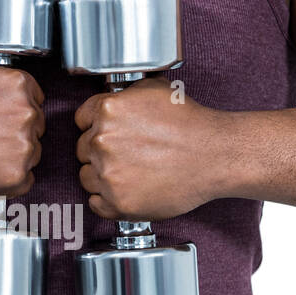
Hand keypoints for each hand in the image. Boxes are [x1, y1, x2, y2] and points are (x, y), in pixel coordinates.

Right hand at [0, 61, 44, 199]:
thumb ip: (0, 80)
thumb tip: (11, 91)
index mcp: (18, 86)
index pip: (36, 99)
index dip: (19, 109)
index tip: (6, 118)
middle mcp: (26, 114)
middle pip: (36, 126)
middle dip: (17, 131)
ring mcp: (24, 147)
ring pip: (33, 153)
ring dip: (15, 155)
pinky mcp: (16, 175)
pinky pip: (27, 180)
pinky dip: (11, 179)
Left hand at [75, 78, 223, 220]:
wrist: (214, 155)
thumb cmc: (191, 124)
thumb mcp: (155, 90)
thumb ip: (125, 96)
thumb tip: (114, 100)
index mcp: (107, 111)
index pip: (81, 120)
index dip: (94, 126)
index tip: (107, 134)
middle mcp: (102, 141)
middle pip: (82, 150)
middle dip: (100, 152)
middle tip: (126, 155)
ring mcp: (108, 174)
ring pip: (87, 178)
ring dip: (102, 177)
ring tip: (131, 173)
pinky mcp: (118, 202)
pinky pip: (95, 204)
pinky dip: (106, 201)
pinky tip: (126, 191)